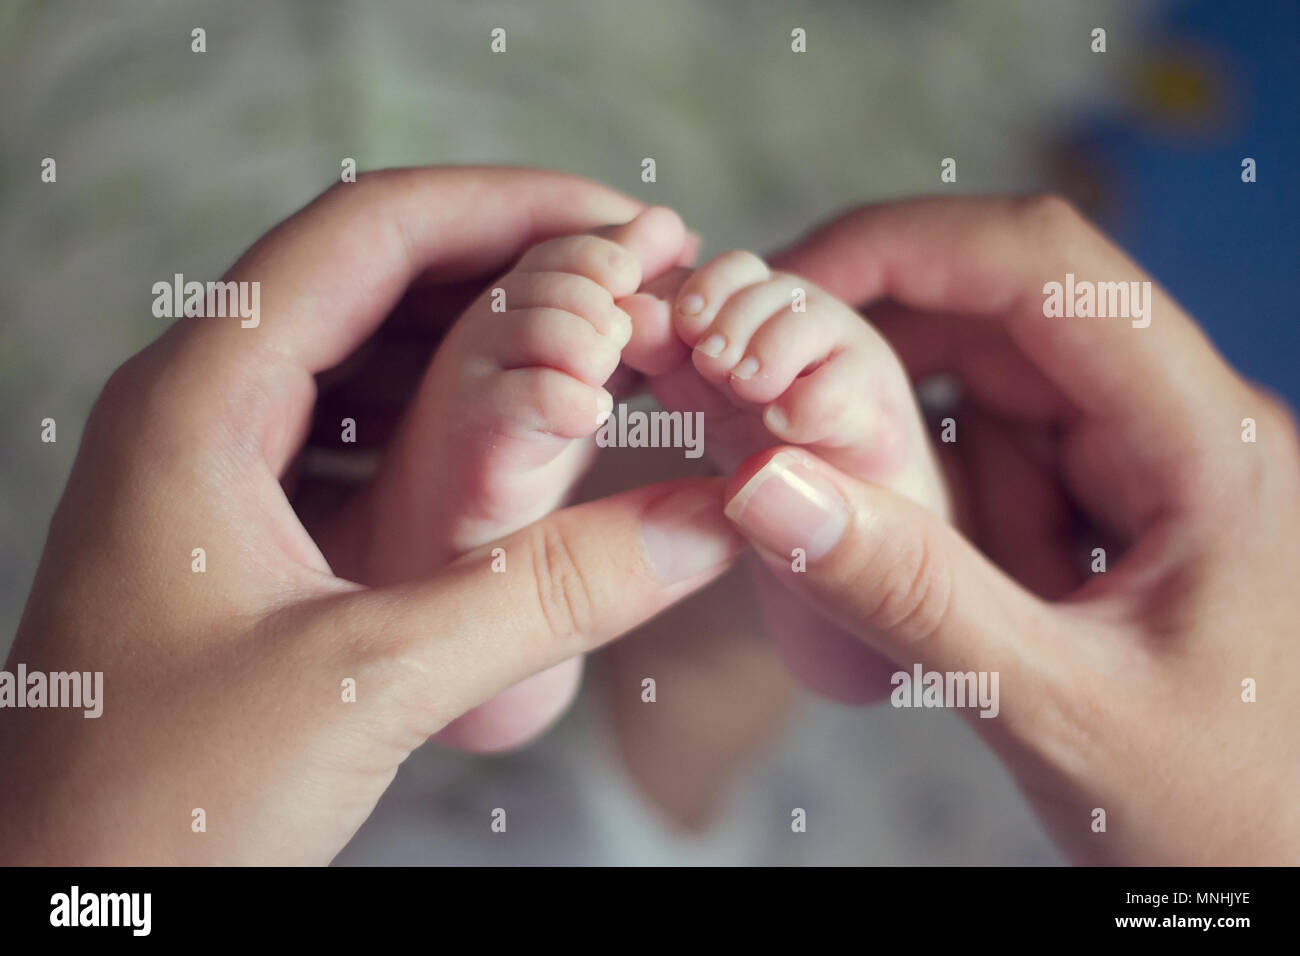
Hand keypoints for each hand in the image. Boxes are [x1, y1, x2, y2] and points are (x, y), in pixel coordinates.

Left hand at [0, 168, 741, 863]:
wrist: (53, 900)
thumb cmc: (157, 800)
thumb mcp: (373, 680)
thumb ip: (546, 593)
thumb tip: (699, 524)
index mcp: (197, 399)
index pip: (367, 232)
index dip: (507, 204)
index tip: (619, 218)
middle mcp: (194, 406)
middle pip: (368, 277)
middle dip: (506, 265)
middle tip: (629, 281)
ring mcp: (209, 467)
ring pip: (362, 355)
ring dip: (478, 339)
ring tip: (593, 350)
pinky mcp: (236, 528)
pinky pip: (353, 432)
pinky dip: (444, 418)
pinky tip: (517, 448)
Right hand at [724, 195, 1299, 863]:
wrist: (1293, 881)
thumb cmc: (1233, 818)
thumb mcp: (1057, 709)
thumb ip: (910, 597)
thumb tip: (761, 484)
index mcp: (1207, 445)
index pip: (1048, 266)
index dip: (903, 247)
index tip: (784, 285)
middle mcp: (1182, 430)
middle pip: (1002, 324)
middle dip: (883, 363)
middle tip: (774, 419)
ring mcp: (1149, 473)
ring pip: (990, 402)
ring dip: (916, 464)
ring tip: (917, 574)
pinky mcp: (1115, 519)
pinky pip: (1001, 472)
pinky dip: (942, 512)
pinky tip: (950, 596)